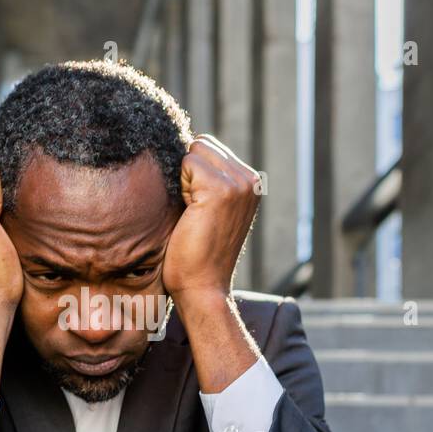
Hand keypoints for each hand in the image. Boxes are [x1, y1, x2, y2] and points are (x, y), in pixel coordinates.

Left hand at [162, 134, 261, 305]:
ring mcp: (239, 183)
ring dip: (185, 180)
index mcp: (251, 183)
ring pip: (194, 151)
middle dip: (190, 173)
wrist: (203, 287)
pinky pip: (187, 164)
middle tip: (195, 211)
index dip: (194, 174)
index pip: (210, 147)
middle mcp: (251, 179)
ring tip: (194, 213)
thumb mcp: (211, 209)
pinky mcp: (221, 189)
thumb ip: (210, 179)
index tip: (200, 208)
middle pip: (202, 144)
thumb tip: (187, 147)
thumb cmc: (197, 254)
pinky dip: (181, 188)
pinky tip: (191, 214)